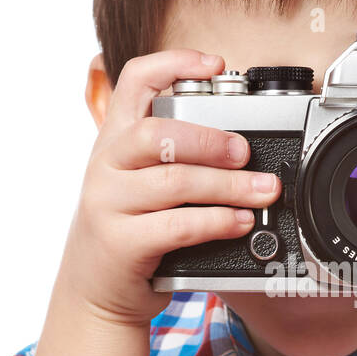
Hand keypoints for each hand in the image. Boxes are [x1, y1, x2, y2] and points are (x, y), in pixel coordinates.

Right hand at [57, 50, 280, 325]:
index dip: (174, 63)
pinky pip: (178, 225)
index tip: (216, 65)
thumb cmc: (127, 232)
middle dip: (211, 139)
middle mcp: (106, 166)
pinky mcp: (121, 242)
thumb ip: (172, 158)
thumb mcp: (138, 183)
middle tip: (247, 152)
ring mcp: (108, 204)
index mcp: (113, 141)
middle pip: (159, 133)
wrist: (93, 292)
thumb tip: (242, 142)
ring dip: (228, 185)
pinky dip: (217, 221)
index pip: (134, 81)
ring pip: (175, 181)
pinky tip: (241, 222)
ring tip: (263, 191)